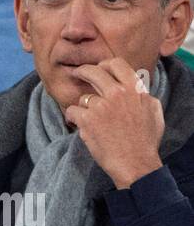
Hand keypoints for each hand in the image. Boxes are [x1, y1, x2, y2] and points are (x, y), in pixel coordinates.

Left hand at [63, 58, 164, 188]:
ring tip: (88, 118)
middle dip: (82, 71)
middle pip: (94, 72)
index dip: (104, 64)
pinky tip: (77, 123)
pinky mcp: (87, 120)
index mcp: (135, 88)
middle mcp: (118, 93)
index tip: (98, 68)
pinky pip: (72, 111)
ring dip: (83, 107)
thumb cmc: (145, 140)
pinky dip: (72, 118)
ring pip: (83, 97)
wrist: (135, 162)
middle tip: (76, 74)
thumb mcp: (152, 110)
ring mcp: (101, 106)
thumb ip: (142, 94)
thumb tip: (135, 86)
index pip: (117, 64)